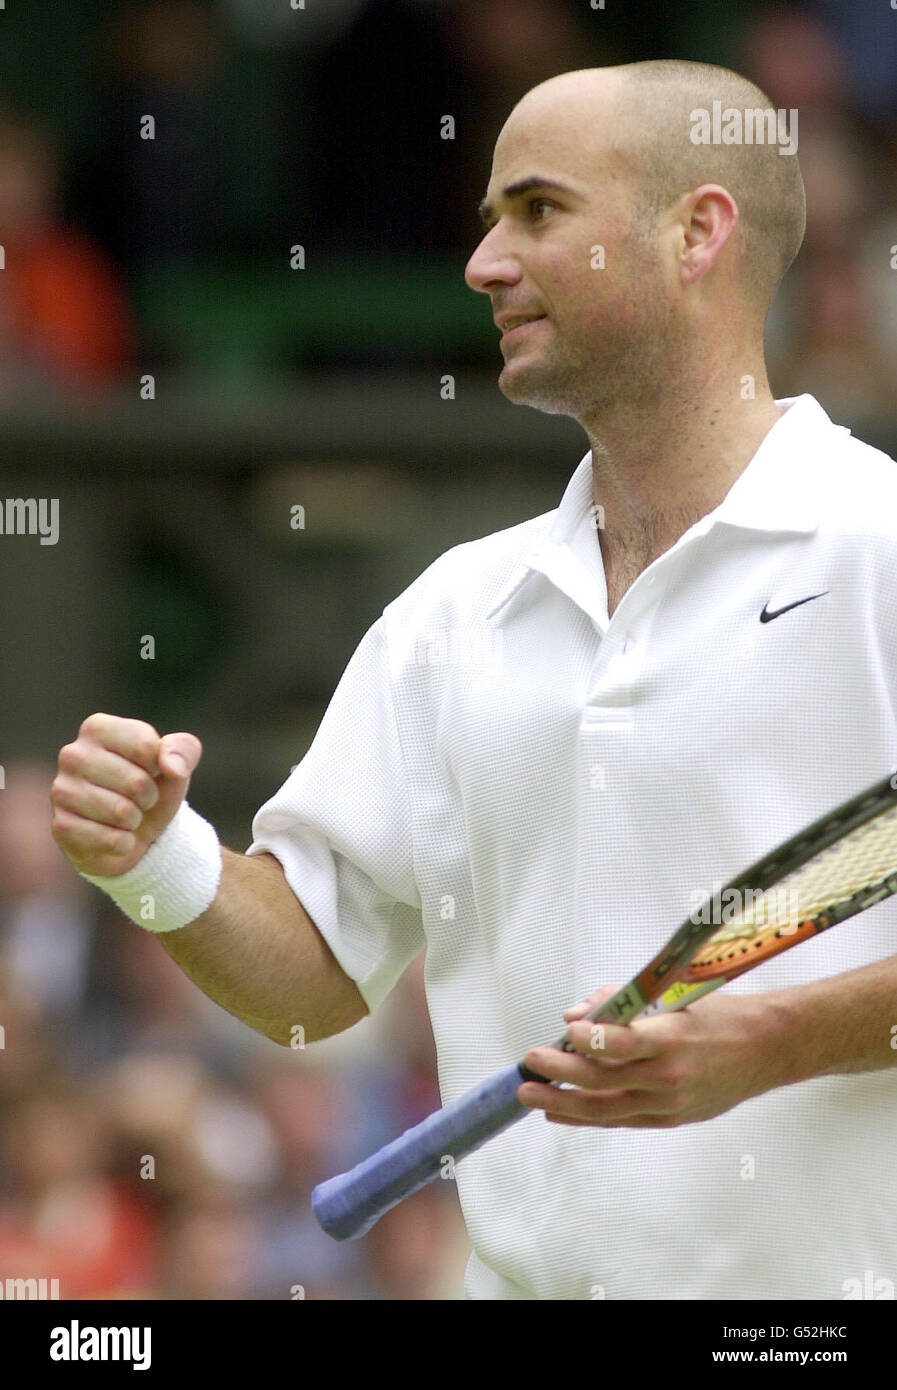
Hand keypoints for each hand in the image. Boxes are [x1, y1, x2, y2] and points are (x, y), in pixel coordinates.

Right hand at [51, 713, 201, 876]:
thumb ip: (183, 751)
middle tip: (139, 799)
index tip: (149, 771)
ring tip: (126, 816)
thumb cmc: (151, 789)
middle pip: (136, 782)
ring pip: (122, 812)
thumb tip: (171, 767)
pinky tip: (114, 836)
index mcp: (97, 728)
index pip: (146, 746)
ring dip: (135, 821)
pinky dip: (123, 843)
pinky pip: (111, 840)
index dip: (159, 767)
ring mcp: (61, 789)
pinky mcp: (61, 825)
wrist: (131, 834)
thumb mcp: (176, 765)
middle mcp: (73, 754)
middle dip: (148, 797)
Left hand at [518, 985, 788, 1127]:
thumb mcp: (673, 995)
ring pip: (606, 1108)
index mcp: (672, 1037)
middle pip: (604, 1080)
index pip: (623, 1043)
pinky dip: (588, 1117)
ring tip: (531, 1095)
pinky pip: (621, 1120)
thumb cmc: (716, 1014)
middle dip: (560, 1073)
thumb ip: (620, 1002)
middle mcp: (669, 1075)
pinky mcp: (670, 1118)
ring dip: (564, 1103)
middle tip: (529, 1063)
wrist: (765, 1050)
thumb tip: (573, 1017)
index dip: (590, 1040)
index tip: (565, 1032)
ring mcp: (669, 1102)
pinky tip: (561, 1112)